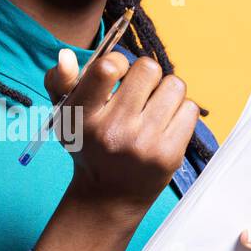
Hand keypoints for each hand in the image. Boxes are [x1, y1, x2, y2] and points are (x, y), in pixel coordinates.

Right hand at [43, 49, 199, 219]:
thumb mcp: (66, 115)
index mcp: (84, 118)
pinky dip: (180, 111)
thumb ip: (60, 80)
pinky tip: (164, 124)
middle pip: (148, 69)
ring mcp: (144, 145)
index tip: (117, 74)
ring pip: (174, 85)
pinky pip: (190, 108)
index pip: (107, 68)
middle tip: (137, 93)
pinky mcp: (169, 155)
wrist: (108, 196)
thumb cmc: (89, 146)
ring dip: (165, 92)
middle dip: (145, 75)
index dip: (119, 62)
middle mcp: (113, 132)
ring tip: (152, 109)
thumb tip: (67, 54)